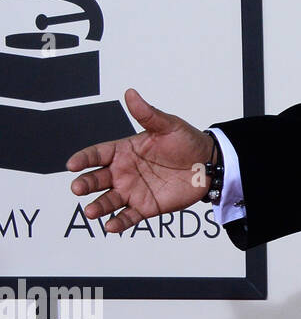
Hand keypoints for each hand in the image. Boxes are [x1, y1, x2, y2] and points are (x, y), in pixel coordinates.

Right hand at [65, 88, 213, 233]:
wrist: (210, 164)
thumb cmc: (187, 142)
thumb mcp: (168, 125)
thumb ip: (148, 114)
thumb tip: (131, 93)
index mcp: (124, 151)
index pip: (97, 154)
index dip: (84, 159)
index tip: (73, 164)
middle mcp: (123, 172)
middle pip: (97, 179)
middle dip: (85, 184)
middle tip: (78, 188)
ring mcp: (132, 191)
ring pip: (108, 200)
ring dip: (98, 206)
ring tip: (91, 212)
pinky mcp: (145, 207)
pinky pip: (128, 216)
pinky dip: (119, 222)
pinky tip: (111, 226)